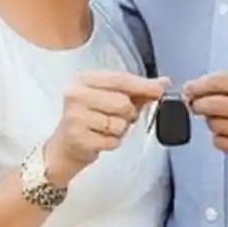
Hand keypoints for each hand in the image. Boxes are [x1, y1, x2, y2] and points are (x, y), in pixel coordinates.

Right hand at [44, 71, 168, 184]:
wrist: (64, 147)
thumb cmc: (91, 119)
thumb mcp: (110, 99)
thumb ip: (137, 91)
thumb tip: (163, 83)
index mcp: (84, 79)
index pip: (120, 79)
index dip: (142, 85)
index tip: (160, 89)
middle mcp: (76, 95)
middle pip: (122, 102)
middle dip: (128, 114)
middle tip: (118, 117)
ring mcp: (75, 117)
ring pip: (119, 124)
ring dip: (120, 130)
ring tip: (105, 129)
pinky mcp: (78, 138)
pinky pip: (112, 141)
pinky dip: (112, 142)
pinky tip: (100, 139)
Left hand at [183, 72, 227, 177]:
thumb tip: (203, 86)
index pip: (222, 82)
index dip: (200, 84)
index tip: (191, 87)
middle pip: (213, 105)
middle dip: (198, 104)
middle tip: (196, 104)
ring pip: (215, 125)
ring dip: (212, 122)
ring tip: (222, 120)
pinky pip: (222, 144)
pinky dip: (220, 138)